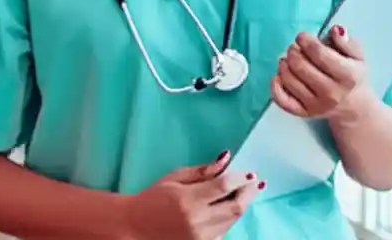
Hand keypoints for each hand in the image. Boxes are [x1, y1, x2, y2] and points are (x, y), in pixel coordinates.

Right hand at [120, 150, 262, 238]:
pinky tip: (227, 209)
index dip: (240, 179)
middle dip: (249, 194)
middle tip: (256, 184)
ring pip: (232, 221)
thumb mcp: (173, 178)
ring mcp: (202, 237)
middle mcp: (198, 220)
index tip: (250, 174)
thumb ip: (201, 171)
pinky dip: (229, 219)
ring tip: (245, 194)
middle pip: (235, 207)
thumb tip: (226, 159)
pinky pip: (224, 231)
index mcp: (188, 199)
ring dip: (241, 206)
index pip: (224, 187)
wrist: (136, 226)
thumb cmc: (152, 198)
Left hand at [271, 26, 374, 120]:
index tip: (301, 36)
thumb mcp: (356, 56)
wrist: (353, 107)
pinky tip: (278, 75)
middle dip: (293, 52)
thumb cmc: (352, 76)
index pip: (320, 55)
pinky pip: (282, 99)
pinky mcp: (303, 113)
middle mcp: (332, 93)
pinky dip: (275, 85)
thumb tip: (335, 29)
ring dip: (284, 64)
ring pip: (289, 80)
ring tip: (288, 59)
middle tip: (294, 48)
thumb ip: (346, 42)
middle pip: (301, 66)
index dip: (306, 41)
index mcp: (347, 76)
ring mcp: (316, 105)